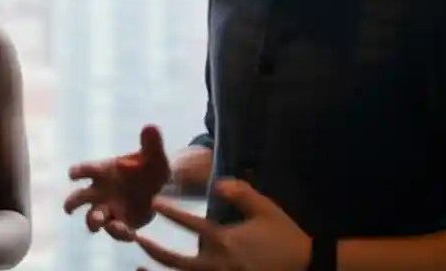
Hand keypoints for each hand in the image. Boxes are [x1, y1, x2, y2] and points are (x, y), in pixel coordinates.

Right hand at [64, 124, 170, 240]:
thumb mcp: (154, 156)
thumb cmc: (151, 167)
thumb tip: (151, 126)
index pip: (85, 170)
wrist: (163, 186)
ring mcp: (109, 209)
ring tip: (99, 224)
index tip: (72, 174)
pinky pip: (116, 231)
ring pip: (93, 218)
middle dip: (72, 203)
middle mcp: (100, 191)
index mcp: (103, 171)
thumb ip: (151, 143)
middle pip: (78, 198)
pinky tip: (130, 234)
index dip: (77, 172)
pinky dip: (120, 233)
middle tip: (69, 209)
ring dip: (93, 222)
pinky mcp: (122, 223)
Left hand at [133, 179, 309, 270]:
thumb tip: (217, 182)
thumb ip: (239, 192)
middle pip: (175, 260)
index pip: (189, 223)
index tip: (154, 202)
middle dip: (153, 249)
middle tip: (136, 237)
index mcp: (225, 240)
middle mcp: (218, 263)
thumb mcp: (265, 208)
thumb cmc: (284, 236)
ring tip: (139, 264)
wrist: (308, 266)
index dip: (169, 211)